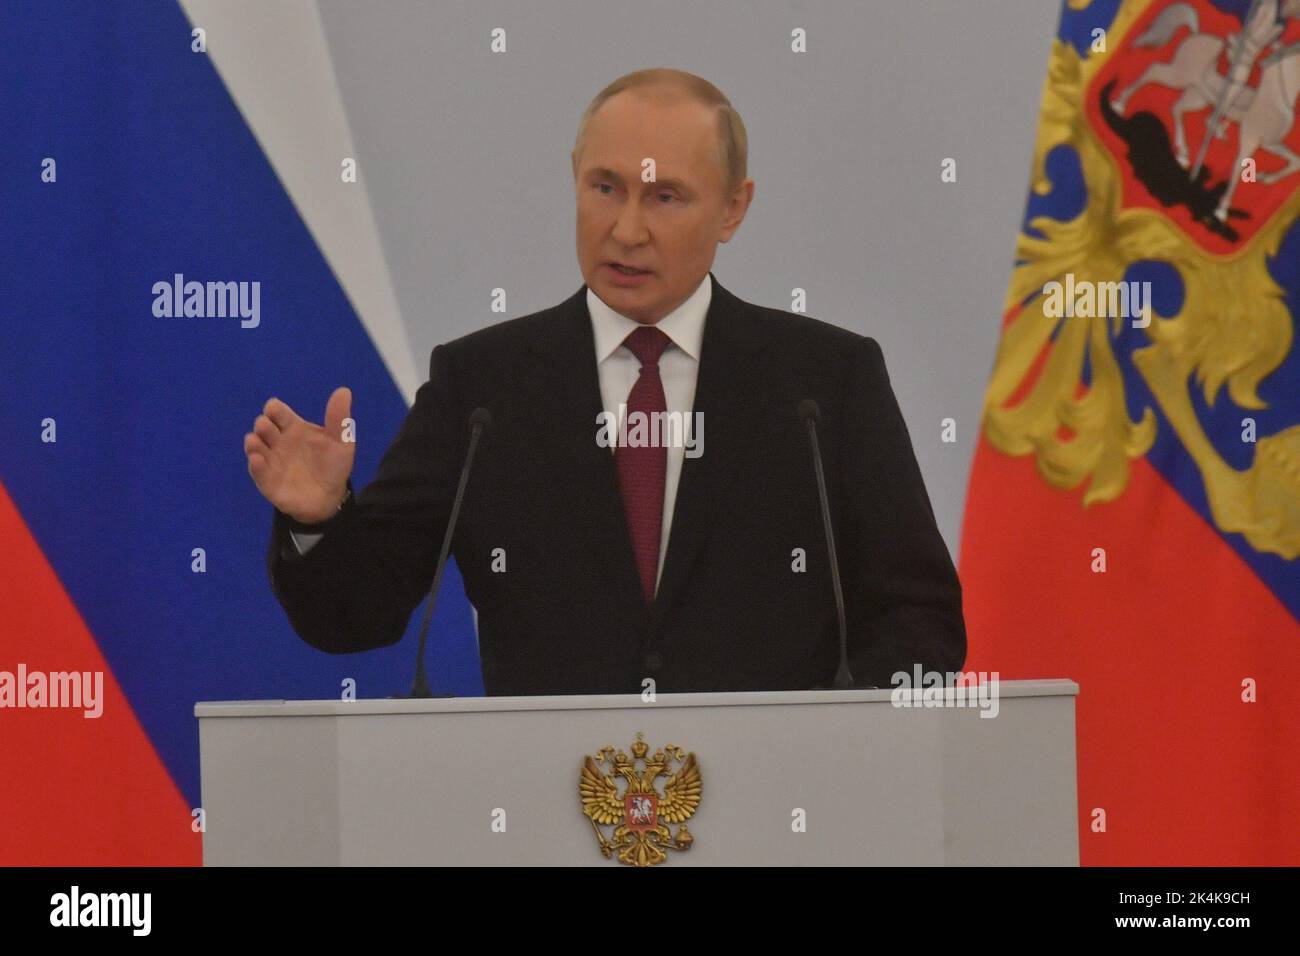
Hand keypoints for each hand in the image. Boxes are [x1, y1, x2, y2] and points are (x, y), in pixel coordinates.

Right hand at [245, 387, 355, 523]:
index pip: (276, 412)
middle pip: (263, 427)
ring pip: (254, 447)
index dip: (273, 409)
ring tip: (255, 441)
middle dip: (262, 425)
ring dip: (253, 443)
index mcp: (292, 427)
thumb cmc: (332, 465)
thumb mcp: (340, 441)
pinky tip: (257, 460)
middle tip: (267, 427)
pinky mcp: (267, 481)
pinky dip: (255, 465)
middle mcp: (278, 441)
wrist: (331, 497)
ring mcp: (271, 461)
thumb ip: (338, 418)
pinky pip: (257, 472)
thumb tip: (344, 390)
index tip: (274, 410)